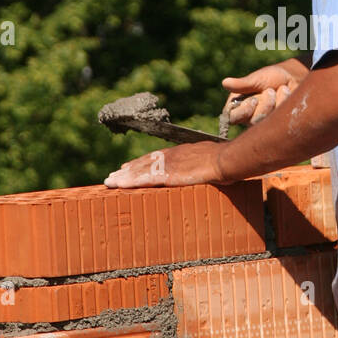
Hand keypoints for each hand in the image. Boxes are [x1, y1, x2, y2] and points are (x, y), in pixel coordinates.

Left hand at [103, 142, 223, 187]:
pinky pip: (145, 178)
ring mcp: (169, 164)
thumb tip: (208, 172)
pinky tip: (120, 185)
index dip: (142, 162)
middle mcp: (172, 156)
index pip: (158, 157)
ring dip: (124, 176)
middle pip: (145, 162)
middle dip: (128, 169)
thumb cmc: (227, 162)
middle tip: (113, 176)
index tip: (130, 166)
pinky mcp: (169, 174)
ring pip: (141, 170)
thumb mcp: (213, 162)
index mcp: (183, 153)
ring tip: (110, 182)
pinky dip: (131, 181)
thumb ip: (205, 166)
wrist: (228, 159)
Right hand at [222, 64, 304, 126]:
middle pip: (252, 121)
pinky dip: (284, 102)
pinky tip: (286, 93)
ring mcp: (263, 121)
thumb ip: (242, 84)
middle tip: (270, 91)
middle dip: (264, 106)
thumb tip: (224, 83)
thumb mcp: (256, 79)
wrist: (293, 77)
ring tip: (280, 89)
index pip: (232, 117)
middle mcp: (248, 116)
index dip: (243, 112)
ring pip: (265, 121)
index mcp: (238, 105)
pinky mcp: (276, 123)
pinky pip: (279, 119)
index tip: (253, 100)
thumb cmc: (271, 76)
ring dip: (274, 102)